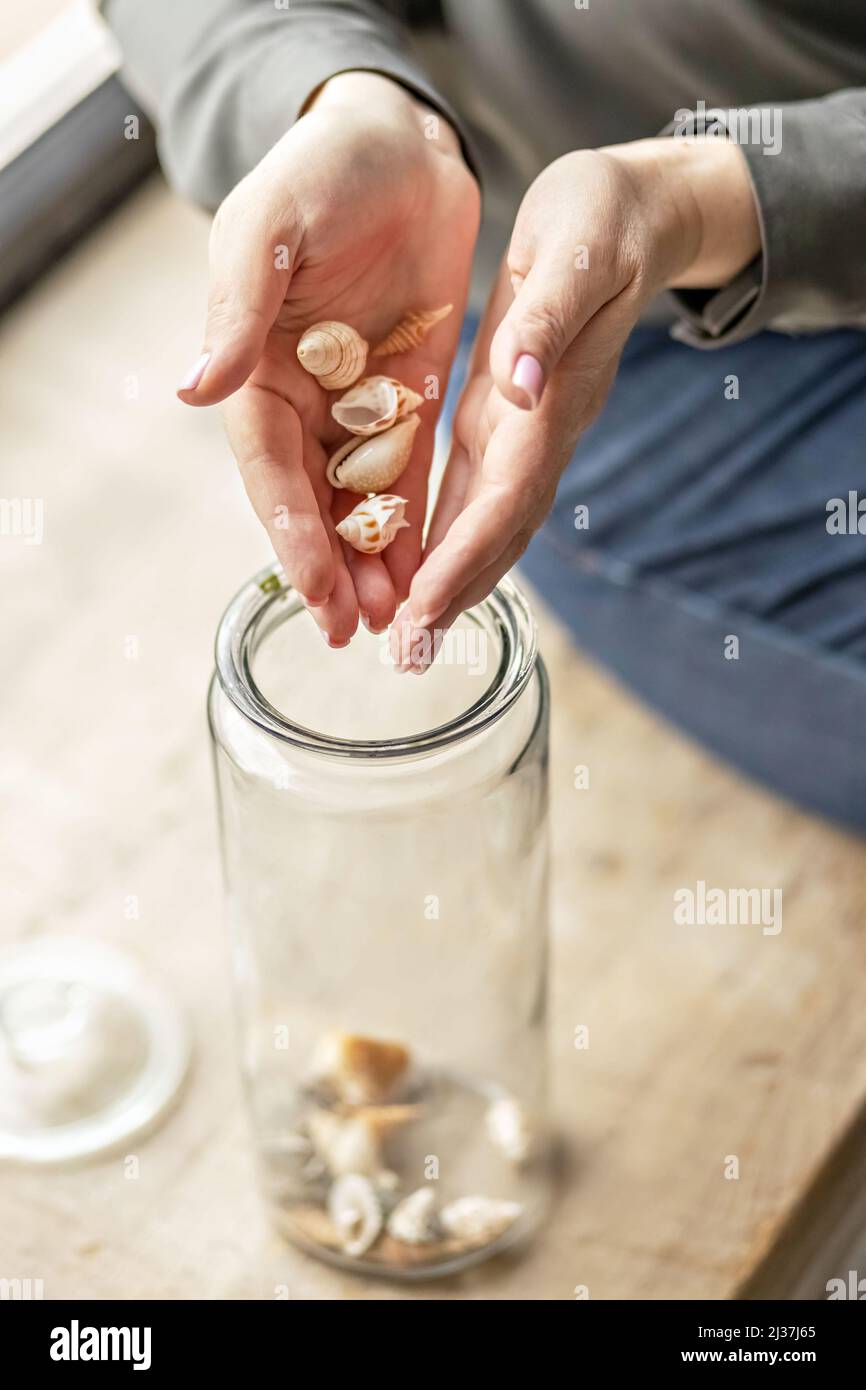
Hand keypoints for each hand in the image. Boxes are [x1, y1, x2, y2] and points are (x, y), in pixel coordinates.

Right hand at [177, 72, 478, 643]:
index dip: (291, 531)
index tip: (314, 589)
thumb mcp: (269, 229)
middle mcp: (303, 395)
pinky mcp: (412, 393)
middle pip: (314, 499)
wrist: (400, 141)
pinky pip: (412, 469)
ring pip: (363, 499)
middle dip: (332, 569)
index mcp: (257, 367)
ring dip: (374, 560)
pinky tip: (424, 569)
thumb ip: (237, 310)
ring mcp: (358, 400)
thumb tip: (193, 391)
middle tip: (353, 633)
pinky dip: (415, 520)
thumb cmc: (320, 171)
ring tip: (396, 619)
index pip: (270, 467)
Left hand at [395, 137, 759, 668]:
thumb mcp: (575, 247)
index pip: (505, 497)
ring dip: (450, 584)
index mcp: (550, 400)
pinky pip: (471, 492)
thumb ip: (550, 316)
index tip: (424, 609)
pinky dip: (445, 540)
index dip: (465, 557)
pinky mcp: (504, 416)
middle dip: (455, 596)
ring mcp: (524, 429)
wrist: (629, 213)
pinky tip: (414, 570)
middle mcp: (538, 430)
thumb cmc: (601, 217)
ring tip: (407, 638)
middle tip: (410, 658)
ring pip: (485, 523)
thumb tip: (523, 383)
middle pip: (497, 532)